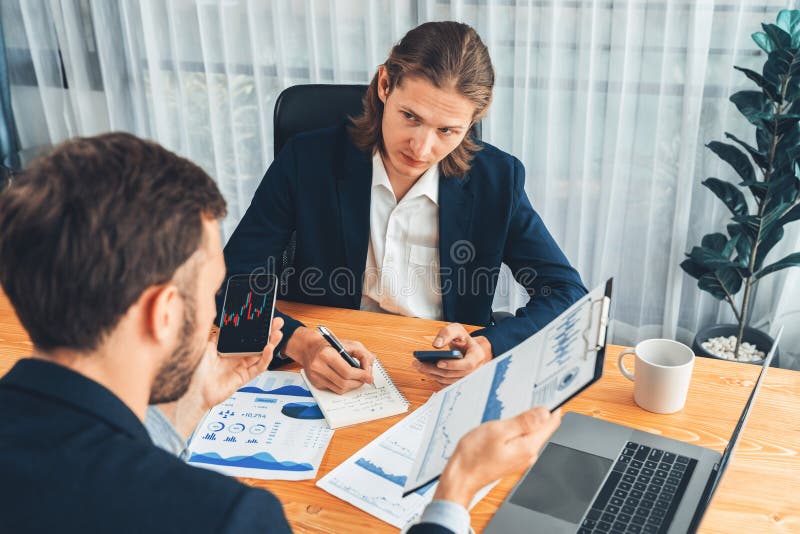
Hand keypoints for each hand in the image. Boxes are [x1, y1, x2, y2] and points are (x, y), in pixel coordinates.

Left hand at [158, 317, 283, 438]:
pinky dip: (265, 358)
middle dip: (268, 333)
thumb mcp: (205, 345)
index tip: (263, 318)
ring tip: (278, 333)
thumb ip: (217, 334)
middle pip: (256, 343)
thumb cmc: (194, 370)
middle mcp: (235, 357)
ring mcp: (240, 367)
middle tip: (277, 323)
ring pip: (260, 353)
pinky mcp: (244, 378)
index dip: (255, 327)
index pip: (246, 335)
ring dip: (271, 343)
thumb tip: (223, 320)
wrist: (192, 391)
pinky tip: (268, 348)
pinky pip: (258, 367)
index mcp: (226, 348)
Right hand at [284, 326, 374, 393]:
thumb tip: (369, 371)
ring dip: (352, 386)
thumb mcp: (349, 344)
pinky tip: (347, 380)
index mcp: (326, 354)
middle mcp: (318, 366)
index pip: (347, 371)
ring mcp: (315, 377)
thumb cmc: (330, 345)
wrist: (309, 347)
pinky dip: (344, 386)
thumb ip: (363, 355)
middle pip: (344, 382)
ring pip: (340, 389)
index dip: (361, 376)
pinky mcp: (315, 383)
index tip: (369, 376)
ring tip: (358, 380)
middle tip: (365, 379)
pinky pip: (334, 390)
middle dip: (358, 382)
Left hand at [412, 323, 492, 384]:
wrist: (468, 349)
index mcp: (477, 355)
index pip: (467, 364)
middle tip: (420, 364)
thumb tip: (436, 345)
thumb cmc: (464, 340)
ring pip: (448, 381)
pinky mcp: (458, 382)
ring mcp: (466, 378)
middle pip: (454, 374)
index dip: (453, 365)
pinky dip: (435, 378)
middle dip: (435, 370)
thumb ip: (447, 333)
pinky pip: (446, 384)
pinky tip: (425, 370)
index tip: (439, 362)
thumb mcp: (457, 330)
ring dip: (432, 374)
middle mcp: (474, 369)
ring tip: (419, 366)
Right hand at [434, 407, 562, 507]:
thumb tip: (545, 413)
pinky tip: (508, 426)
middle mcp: (529, 454)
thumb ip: (523, 422)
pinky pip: (523, 440)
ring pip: (532, 433)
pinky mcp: (513, 459)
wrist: (461, 477)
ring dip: (527, 421)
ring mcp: (522, 458)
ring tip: (516, 410)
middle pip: (543, 428)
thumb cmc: (474, 456)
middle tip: (530, 397)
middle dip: (540, 413)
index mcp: (529, 446)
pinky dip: (519, 430)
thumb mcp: (498, 431)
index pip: (551, 423)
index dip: (553, 407)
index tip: (551, 394)